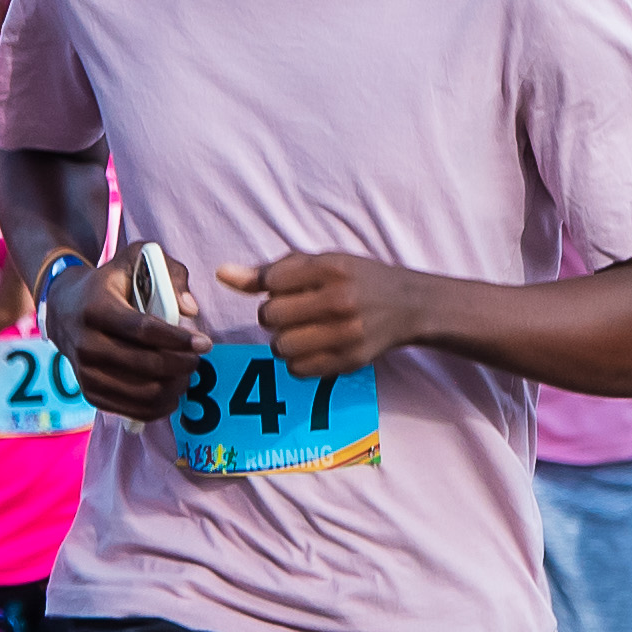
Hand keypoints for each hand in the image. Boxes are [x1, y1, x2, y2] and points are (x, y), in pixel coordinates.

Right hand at [53, 252, 199, 420]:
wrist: (64, 310)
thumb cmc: (110, 284)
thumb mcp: (136, 260)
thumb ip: (170, 274)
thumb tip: (190, 308)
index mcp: (97, 308)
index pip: (143, 330)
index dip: (178, 339)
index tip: (205, 343)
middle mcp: (86, 343)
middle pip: (147, 365)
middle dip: (182, 365)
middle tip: (197, 359)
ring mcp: (86, 372)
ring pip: (143, 392)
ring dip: (175, 387)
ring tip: (186, 374)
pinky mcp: (89, 393)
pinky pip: (132, 410)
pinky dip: (159, 406)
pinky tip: (172, 391)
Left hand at [217, 252, 428, 383]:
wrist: (410, 305)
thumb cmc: (358, 278)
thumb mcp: (321, 262)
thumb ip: (270, 270)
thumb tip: (221, 274)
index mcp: (331, 267)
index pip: (271, 281)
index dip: (272, 287)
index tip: (289, 288)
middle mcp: (340, 300)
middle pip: (270, 316)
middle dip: (274, 315)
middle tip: (295, 312)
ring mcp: (346, 333)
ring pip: (280, 346)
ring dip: (283, 340)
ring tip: (303, 331)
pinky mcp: (349, 361)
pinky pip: (298, 369)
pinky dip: (298, 361)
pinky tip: (314, 347)